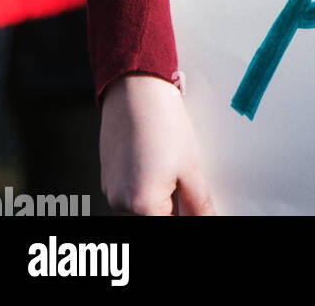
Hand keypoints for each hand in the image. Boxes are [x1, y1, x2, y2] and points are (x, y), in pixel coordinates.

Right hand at [100, 73, 215, 215]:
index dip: (185, 213)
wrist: (136, 88)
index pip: (169, 225)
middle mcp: (120, 201)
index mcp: (141, 203)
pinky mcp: (107, 175)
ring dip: (158, 189)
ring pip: (143, 201)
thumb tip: (207, 219)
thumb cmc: (161, 120)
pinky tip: (153, 154)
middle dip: (172, 200)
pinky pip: (130, 187)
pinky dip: (144, 177)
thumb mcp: (190, 166)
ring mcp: (110, 188)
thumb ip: (199, 204)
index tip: (191, 201)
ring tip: (166, 157)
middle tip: (181, 171)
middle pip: (155, 214)